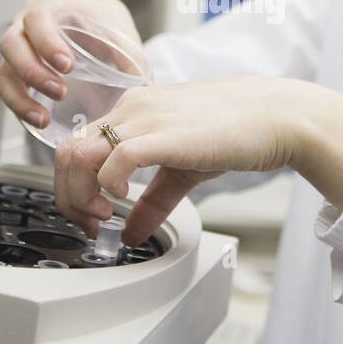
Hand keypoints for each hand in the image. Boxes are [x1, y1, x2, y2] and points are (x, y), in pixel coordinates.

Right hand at [0, 0, 141, 128]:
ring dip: (20, 97)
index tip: (68, 65)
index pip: (37, 17)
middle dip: (32, 71)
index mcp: (50, 8)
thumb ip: (127, 51)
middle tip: (60, 91)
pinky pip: (8, 91)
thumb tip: (141, 83)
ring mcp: (19, 51)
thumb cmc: (104, 24)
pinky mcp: (17, 75)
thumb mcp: (119, 29)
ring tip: (44, 117)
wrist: (96, 26)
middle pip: (11, 45)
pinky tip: (39, 120)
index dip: (47, 41)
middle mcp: (26, 27)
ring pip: (3, 73)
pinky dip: (20, 108)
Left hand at [54, 76, 306, 245]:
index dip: (71, 188)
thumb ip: (152, 202)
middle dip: (68, 197)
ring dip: (82, 195)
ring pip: (80, 155)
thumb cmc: (237, 132)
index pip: (75, 146)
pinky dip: (109, 185)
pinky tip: (123, 197)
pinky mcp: (164, 133)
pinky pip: (115, 158)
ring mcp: (145, 117)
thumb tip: (131, 234)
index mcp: (132, 111)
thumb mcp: (182, 171)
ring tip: (104, 214)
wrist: (276, 116)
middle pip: (66, 152)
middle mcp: (131, 109)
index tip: (91, 217)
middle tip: (91, 223)